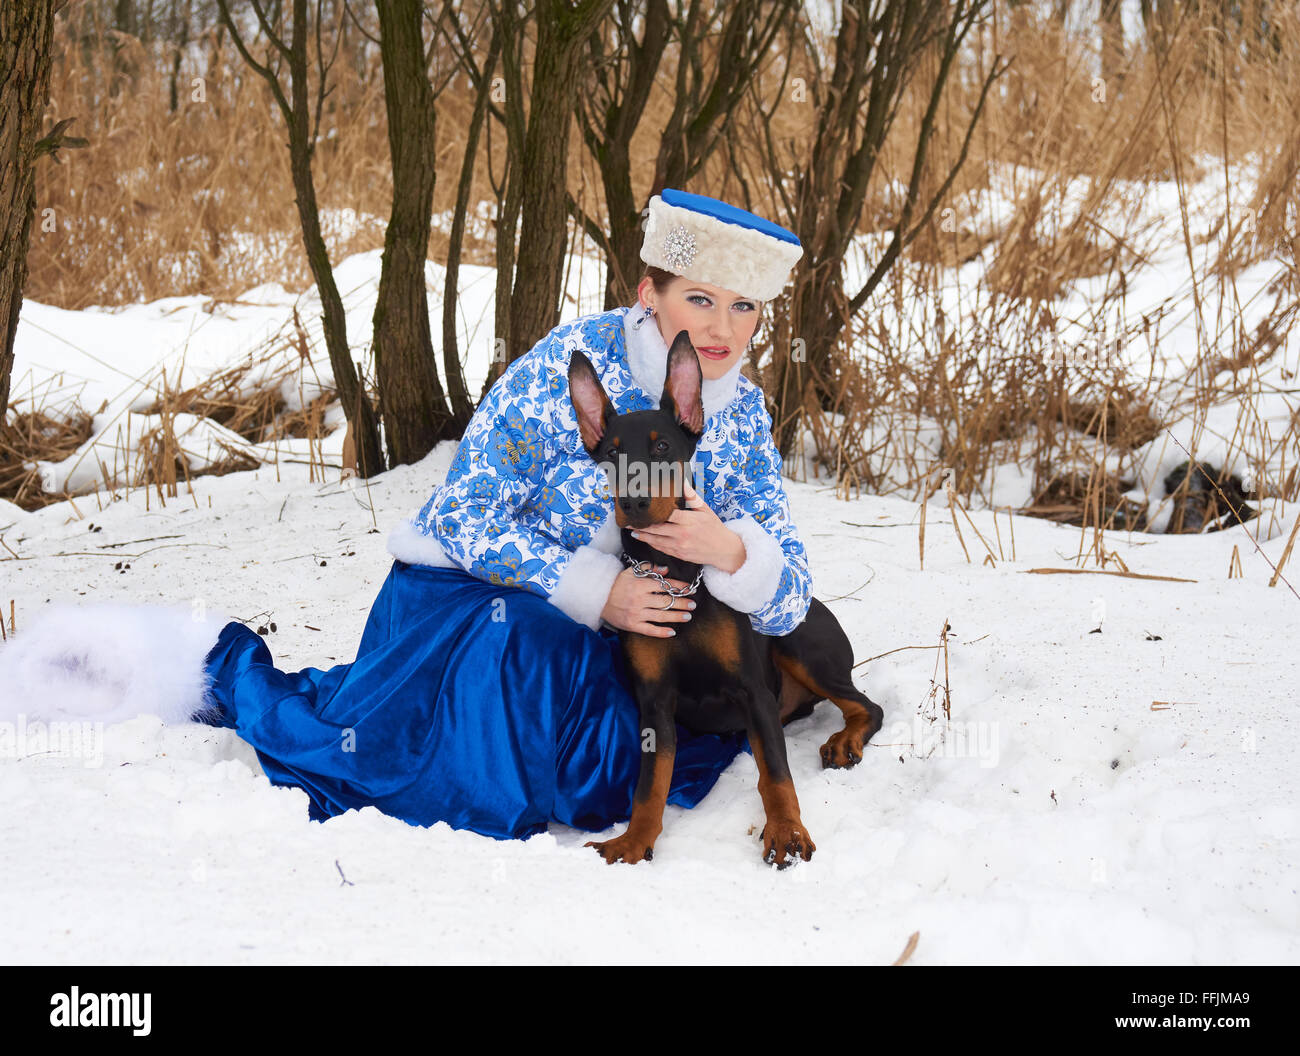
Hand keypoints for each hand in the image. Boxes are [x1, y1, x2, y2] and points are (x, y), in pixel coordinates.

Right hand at [600, 563, 696, 636]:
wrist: (598, 598)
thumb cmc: (616, 584)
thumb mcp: (631, 572)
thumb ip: (649, 569)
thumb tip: (666, 570)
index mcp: (641, 585)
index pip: (665, 585)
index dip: (679, 587)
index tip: (690, 589)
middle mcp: (640, 599)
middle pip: (666, 601)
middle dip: (682, 603)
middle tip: (693, 604)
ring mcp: (636, 613)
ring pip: (661, 616)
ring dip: (676, 616)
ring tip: (688, 616)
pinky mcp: (632, 625)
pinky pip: (649, 630)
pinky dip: (661, 632)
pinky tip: (672, 632)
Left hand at [627, 480, 745, 572]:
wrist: (723, 550)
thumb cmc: (715, 528)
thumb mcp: (705, 510)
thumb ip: (692, 497)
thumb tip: (683, 482)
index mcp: (689, 521)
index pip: (667, 514)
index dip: (653, 511)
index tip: (642, 507)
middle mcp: (682, 534)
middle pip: (657, 528)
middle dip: (641, 525)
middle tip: (629, 521)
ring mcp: (679, 545)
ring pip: (656, 540)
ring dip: (642, 536)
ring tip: (632, 530)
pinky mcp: (679, 554)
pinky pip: (661, 548)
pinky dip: (651, 543)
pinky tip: (645, 539)